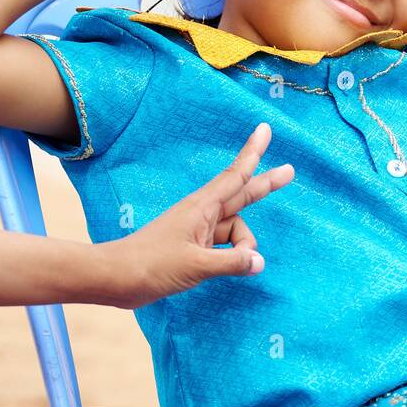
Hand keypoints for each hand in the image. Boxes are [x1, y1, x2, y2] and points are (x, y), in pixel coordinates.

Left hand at [101, 123, 293, 308]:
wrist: (116, 277)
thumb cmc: (151, 264)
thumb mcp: (196, 265)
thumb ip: (232, 263)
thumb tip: (260, 262)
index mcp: (202, 207)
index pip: (236, 175)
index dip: (253, 152)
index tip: (264, 129)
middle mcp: (203, 213)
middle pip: (242, 196)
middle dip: (265, 185)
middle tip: (290, 171)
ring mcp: (198, 229)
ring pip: (235, 231)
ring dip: (241, 249)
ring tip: (226, 266)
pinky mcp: (193, 246)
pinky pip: (224, 245)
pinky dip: (230, 256)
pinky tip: (227, 268)